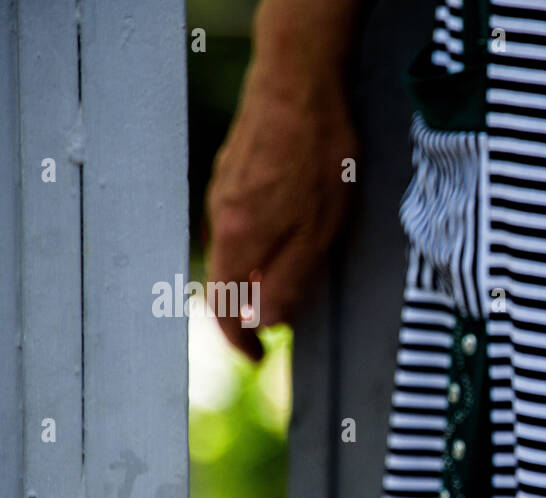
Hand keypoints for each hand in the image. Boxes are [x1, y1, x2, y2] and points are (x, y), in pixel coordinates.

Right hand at [203, 62, 357, 360]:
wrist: (299, 83)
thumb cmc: (317, 159)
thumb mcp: (317, 233)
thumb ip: (288, 280)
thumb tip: (265, 323)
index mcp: (237, 240)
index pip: (224, 308)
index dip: (239, 340)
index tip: (256, 357)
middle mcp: (219, 218)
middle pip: (226, 280)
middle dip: (250, 309)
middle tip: (278, 325)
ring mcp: (222, 191)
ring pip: (233, 250)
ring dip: (254, 274)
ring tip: (286, 284)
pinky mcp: (232, 171)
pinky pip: (238, 223)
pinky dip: (255, 244)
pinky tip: (283, 236)